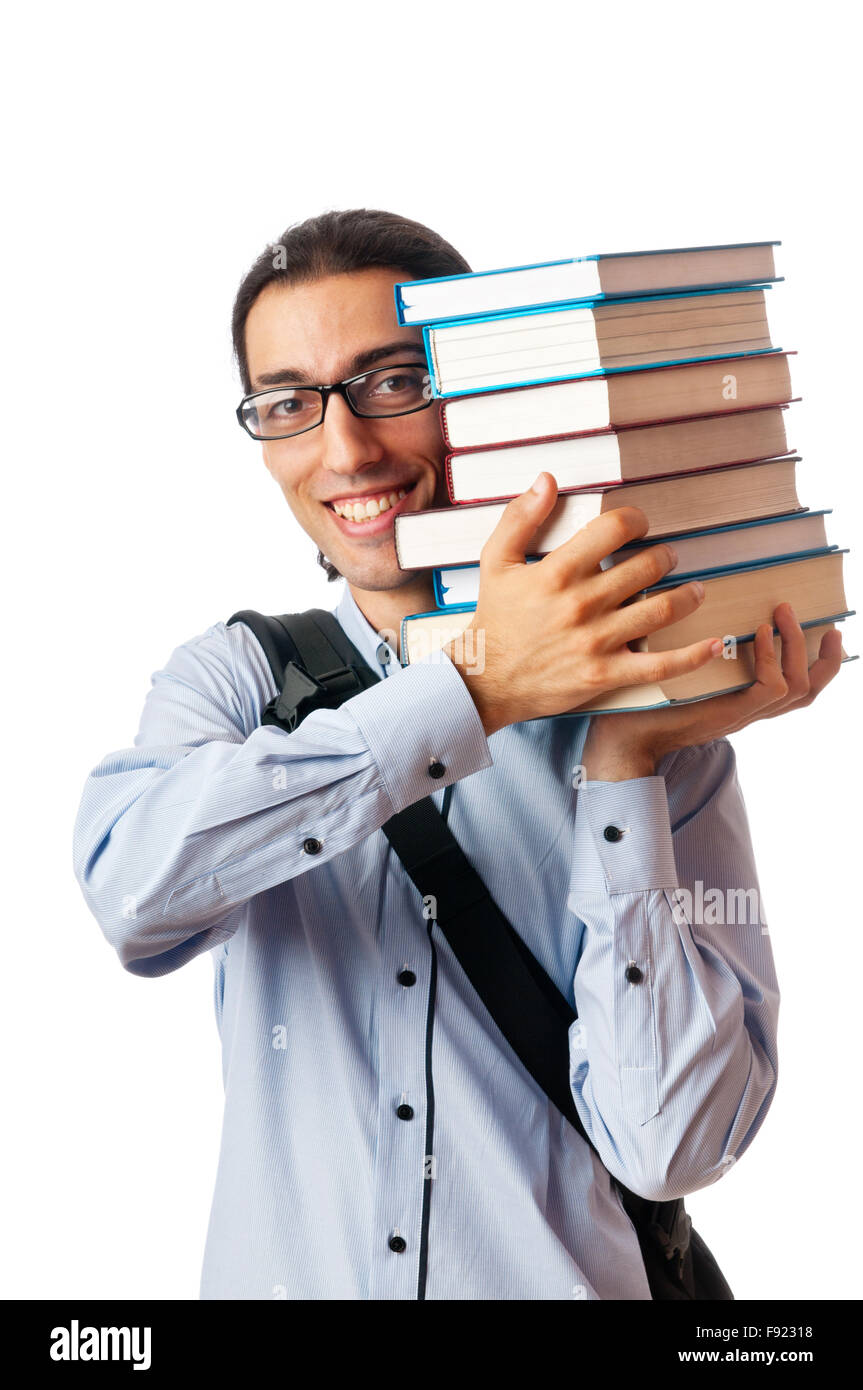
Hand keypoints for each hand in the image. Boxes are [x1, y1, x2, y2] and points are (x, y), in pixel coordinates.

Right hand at [443, 471, 723, 736]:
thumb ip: (520, 518)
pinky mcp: (605, 674)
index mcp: (558, 571)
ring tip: (695, 590)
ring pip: (661, 610)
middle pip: (647, 566)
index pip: (614, 528)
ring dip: (688, 595)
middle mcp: (582, 603)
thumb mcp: (495, 561)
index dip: (636, 519)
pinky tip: (716, 644)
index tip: (640, 524)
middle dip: (665, 556)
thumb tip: (546, 480)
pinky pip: (660, 666)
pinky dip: (693, 656)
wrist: (485, 681)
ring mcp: (597, 641)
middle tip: (668, 557)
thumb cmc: (493, 619)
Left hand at [581, 602, 844, 778]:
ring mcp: (742, 715)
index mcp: (744, 702)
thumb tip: (688, 601)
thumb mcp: (675, 670)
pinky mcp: (728, 715)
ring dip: (796, 646)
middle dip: (825, 656)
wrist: (621, 738)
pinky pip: (768, 689)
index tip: (825, 630)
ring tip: (782, 614)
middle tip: (824, 623)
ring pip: (798, 689)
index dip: (819, 661)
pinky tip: (757, 632)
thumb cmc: (641, 702)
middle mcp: (750, 711)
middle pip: (811, 691)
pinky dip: (770, 658)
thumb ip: (692, 647)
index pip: (799, 688)